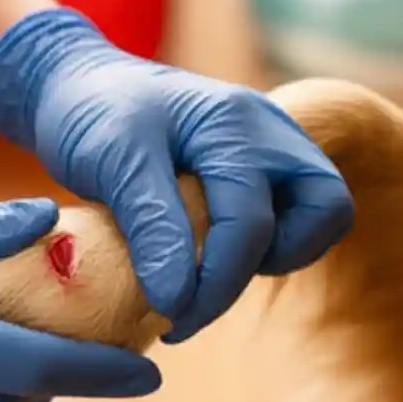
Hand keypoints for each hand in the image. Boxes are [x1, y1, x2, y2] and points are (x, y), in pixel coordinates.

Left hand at [0, 9, 353, 342]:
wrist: (76, 84)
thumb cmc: (90, 114)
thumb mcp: (113, 164)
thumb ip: (152, 228)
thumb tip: (180, 300)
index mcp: (233, 123)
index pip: (250, 222)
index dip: (216, 282)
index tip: (172, 317)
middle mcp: (269, 130)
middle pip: (326, 209)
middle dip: (269, 263)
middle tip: (204, 287)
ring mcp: (272, 145)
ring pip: (321, 213)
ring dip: (276, 253)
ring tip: (211, 267)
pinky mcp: (262, 166)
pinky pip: (294, 212)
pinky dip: (265, 242)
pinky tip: (212, 251)